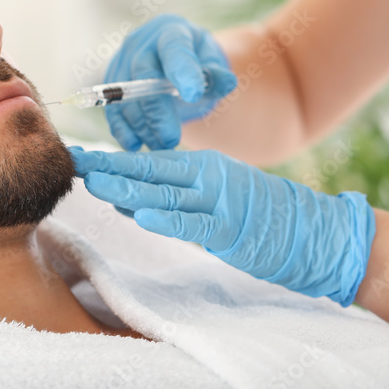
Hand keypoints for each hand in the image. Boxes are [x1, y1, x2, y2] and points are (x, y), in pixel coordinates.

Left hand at [69, 146, 375, 306]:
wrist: (314, 231)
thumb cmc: (259, 216)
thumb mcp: (216, 193)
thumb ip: (177, 192)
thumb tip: (128, 196)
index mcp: (202, 166)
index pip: (148, 161)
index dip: (111, 160)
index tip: (79, 158)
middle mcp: (207, 176)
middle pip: (149, 172)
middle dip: (108, 169)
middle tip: (74, 163)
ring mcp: (218, 201)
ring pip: (164, 193)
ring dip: (126, 187)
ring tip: (93, 183)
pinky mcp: (230, 229)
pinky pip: (192, 223)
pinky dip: (166, 218)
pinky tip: (140, 214)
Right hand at [104, 14, 237, 150]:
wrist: (170, 59)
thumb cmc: (194, 61)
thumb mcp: (211, 63)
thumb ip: (218, 74)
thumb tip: (227, 82)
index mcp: (171, 32)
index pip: (175, 49)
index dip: (183, 71)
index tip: (194, 95)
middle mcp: (141, 43)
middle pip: (143, 77)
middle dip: (157, 111)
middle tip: (171, 139)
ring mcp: (122, 61)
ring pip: (125, 97)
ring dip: (142, 126)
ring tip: (162, 146)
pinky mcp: (111, 83)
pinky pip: (112, 108)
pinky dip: (122, 129)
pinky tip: (136, 145)